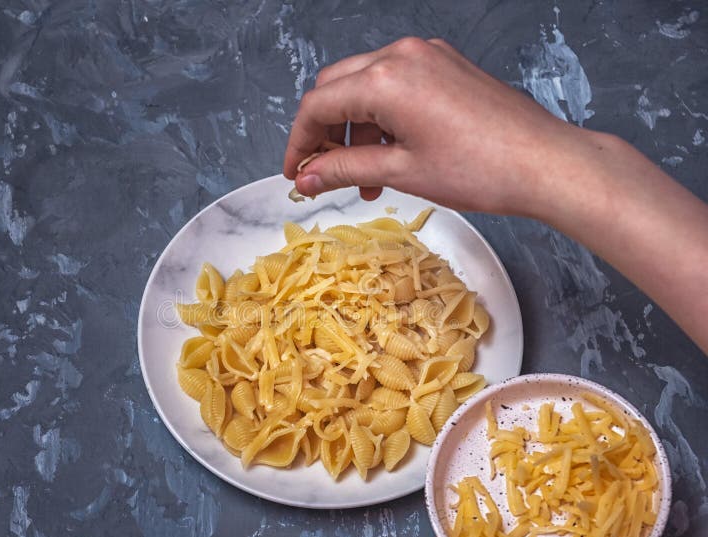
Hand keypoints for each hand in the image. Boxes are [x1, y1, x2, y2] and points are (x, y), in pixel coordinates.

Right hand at [284, 36, 707, 353]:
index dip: (299, 143)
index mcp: (385, 79)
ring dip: (355, 129)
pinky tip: (391, 154)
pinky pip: (395, 85)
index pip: (317, 106)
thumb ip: (343, 169)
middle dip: (326, 134)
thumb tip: (306, 177)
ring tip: (367, 178)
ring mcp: (427, 56)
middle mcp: (402, 56)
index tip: (296, 173)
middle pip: (336, 89)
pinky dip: (382, 117)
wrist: (543, 163)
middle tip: (327, 174)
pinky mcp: (445, 65)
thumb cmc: (481, 168)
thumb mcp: (400, 172)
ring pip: (365, 87)